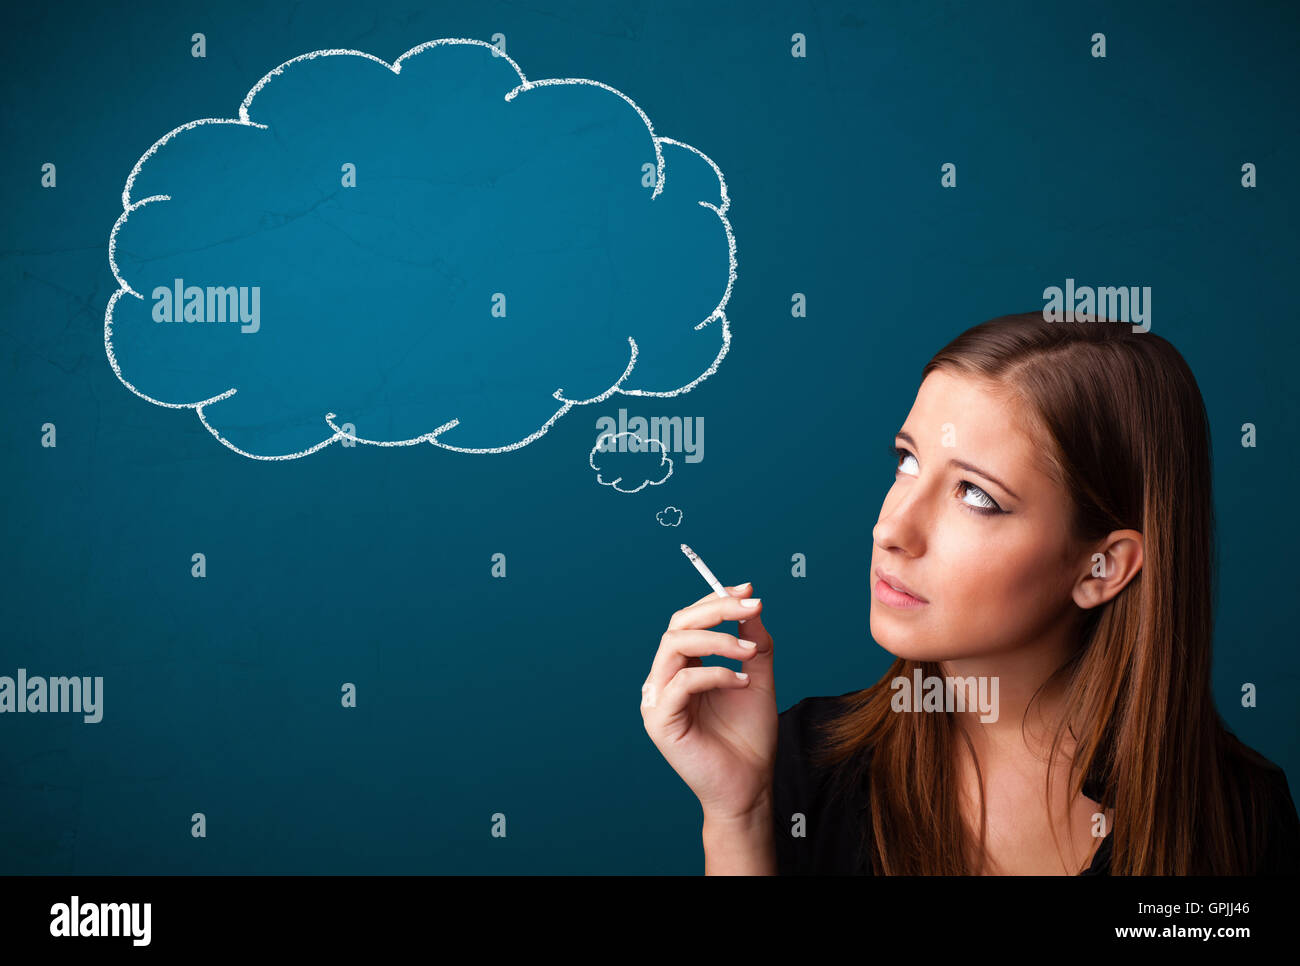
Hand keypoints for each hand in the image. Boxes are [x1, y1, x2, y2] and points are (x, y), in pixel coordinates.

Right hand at [641, 582, 776, 822]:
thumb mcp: (757, 678)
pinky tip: (741, 682)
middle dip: (716, 609)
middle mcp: (665, 678)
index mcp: (683, 667)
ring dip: (717, 640)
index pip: (689, 621)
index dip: (716, 600)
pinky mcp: (659, 720)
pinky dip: (715, 674)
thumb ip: (753, 643)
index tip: (748, 590)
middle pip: (678, 625)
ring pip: (674, 645)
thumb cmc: (749, 736)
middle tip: (750, 607)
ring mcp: (657, 698)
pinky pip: (682, 682)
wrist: (749, 784)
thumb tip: (752, 604)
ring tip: (749, 653)